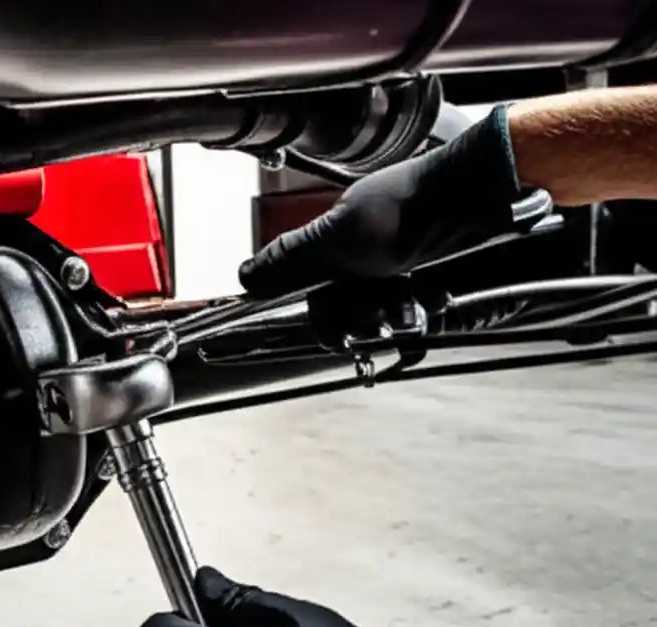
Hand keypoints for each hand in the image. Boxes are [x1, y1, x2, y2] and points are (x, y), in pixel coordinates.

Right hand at [239, 106, 524, 296]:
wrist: (478, 194)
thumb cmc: (407, 209)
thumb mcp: (337, 236)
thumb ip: (291, 257)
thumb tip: (244, 274)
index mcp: (335, 240)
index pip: (313, 292)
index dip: (325, 318)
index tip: (337, 337)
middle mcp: (363, 250)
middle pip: (353, 306)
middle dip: (367, 318)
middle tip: (382, 318)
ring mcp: (399, 257)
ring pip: (389, 306)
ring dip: (401, 312)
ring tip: (416, 304)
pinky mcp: (431, 264)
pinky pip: (422, 299)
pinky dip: (430, 301)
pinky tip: (438, 294)